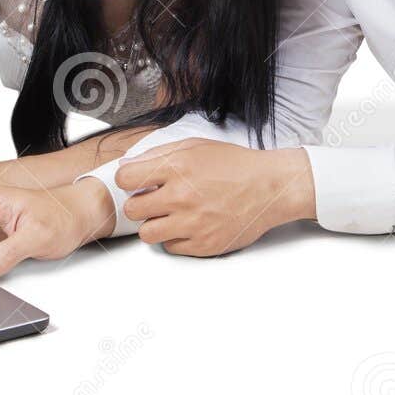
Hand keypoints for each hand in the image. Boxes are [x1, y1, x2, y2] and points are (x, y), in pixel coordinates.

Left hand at [117, 140, 315, 256]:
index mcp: (177, 167)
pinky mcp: (203, 244)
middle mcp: (182, 197)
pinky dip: (176, 237)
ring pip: (147, 234)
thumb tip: (127, 166)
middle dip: (140, 204)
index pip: (125, 179)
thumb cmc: (234, 165)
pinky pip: (170, 247)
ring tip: (171, 215)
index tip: (137, 182)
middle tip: (155, 200)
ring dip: (155, 224)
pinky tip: (190, 225)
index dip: (129, 180)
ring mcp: (193, 223)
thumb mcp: (195, 146)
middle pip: (132, 210)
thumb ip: (158, 154)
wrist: (270, 188)